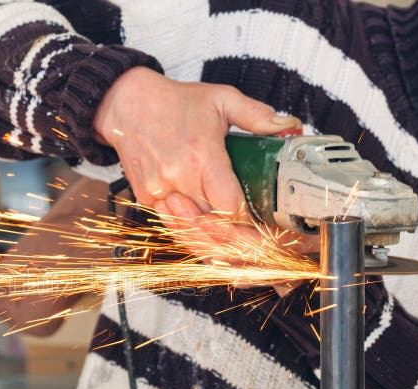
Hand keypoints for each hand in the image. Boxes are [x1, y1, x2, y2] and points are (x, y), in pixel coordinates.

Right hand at [93, 67, 302, 251]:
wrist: (127, 105)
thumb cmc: (173, 102)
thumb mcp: (221, 98)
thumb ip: (258, 115)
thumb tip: (290, 127)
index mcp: (202, 156)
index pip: (230, 206)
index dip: (250, 225)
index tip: (267, 231)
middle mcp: (179, 178)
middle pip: (213, 228)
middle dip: (240, 244)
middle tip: (263, 253)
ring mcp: (160, 192)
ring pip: (192, 236)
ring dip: (217, 251)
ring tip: (241, 261)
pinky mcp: (147, 199)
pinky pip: (173, 230)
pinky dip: (194, 243)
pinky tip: (212, 252)